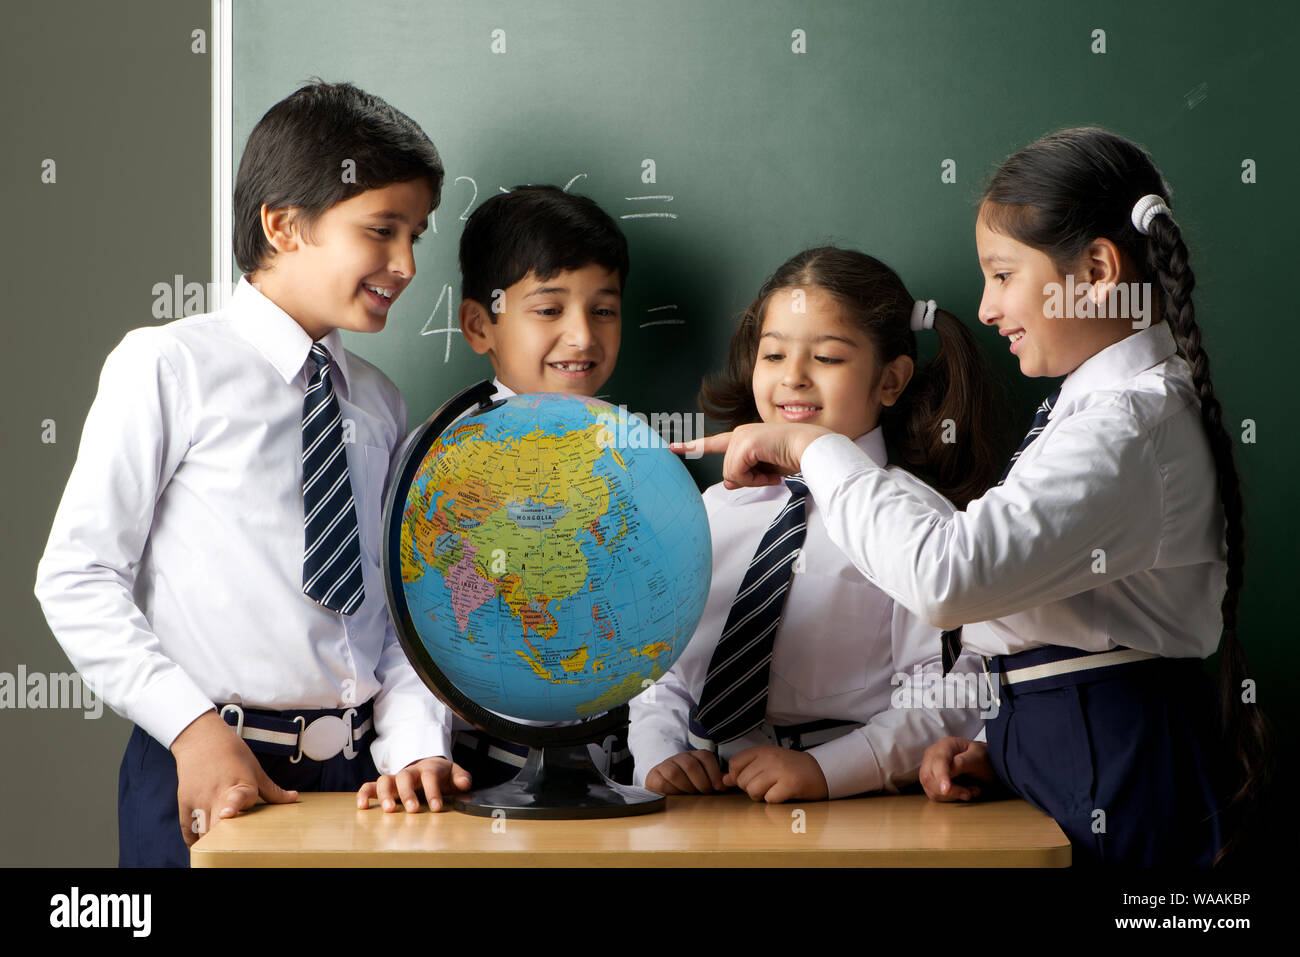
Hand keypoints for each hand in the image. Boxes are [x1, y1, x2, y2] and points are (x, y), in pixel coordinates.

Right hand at [171, 710, 298, 846]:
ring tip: (218, 849)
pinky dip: (194, 840)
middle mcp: (217, 794)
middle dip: (223, 837)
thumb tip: (294, 798)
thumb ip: (272, 790)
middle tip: (230, 847)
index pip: (236, 798)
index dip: (232, 806)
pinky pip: (188, 830)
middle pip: (216, 823)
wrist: (202, 738)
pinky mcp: (185, 802)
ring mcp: (199, 800)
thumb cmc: (233, 753)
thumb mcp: (256, 769)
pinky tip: (202, 845)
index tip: (227, 814)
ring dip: (210, 840)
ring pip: (201, 830)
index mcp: (239, 785)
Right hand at [356, 756, 471, 811]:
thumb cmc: (441, 774)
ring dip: (385, 794)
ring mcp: (396, 778)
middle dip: (408, 793)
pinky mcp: (385, 784)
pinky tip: (362, 806)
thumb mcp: (455, 773)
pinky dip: (364, 794)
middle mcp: (410, 772)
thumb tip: (464, 784)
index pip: (430, 777)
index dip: (433, 791)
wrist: (428, 765)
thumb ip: (461, 778)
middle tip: (412, 809)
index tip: (437, 808)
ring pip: (385, 780)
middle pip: (405, 777)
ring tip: (389, 810)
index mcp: (429, 768)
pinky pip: (370, 786)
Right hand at [645, 750, 726, 794]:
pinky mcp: (654, 776)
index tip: (719, 787)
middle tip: (705, 793)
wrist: (662, 789)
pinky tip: (676, 796)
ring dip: (686, 787)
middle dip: (701, 782)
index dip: (714, 772)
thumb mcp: (702, 781)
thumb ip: (714, 780)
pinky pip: (663, 782)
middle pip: (691, 765)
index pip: (705, 757)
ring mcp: (666, 765)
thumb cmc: (687, 785)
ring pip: (676, 772)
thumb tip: (727, 782)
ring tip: (691, 795)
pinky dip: (672, 791)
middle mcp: (680, 758)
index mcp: (694, 757)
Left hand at [672, 422, 832, 489]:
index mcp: (743, 438)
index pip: (713, 444)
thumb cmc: (794, 457)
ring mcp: (741, 436)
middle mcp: (738, 433)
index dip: (692, 447)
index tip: (672, 448)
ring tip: (773, 471)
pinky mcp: (744, 444)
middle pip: (727, 471)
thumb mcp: (766, 470)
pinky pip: (738, 474)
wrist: (812, 449)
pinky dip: (755, 479)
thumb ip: (745, 474)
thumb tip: (727, 483)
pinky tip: (772, 472)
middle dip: (748, 479)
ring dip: (753, 480)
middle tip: (771, 474)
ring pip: (731, 474)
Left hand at [723, 745, 827, 802]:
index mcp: (762, 750)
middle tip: (766, 786)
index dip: (738, 777)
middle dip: (751, 789)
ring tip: (773, 791)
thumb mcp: (766, 763)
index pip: (734, 764)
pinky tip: (783, 794)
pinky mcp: (790, 784)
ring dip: (761, 796)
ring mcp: (780, 770)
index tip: (750, 779)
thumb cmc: (791, 768)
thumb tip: (724, 780)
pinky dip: (775, 801)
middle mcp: (770, 758)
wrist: (820, 770)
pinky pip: (770, 799)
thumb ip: (745, 769)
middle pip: (742, 781)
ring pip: (753, 791)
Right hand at [918, 737, 995, 801]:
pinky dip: (949, 798)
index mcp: (945, 745)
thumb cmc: (982, 758)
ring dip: (952, 795)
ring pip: (930, 788)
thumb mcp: (978, 758)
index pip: (938, 761)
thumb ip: (962, 763)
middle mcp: (933, 754)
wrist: (983, 763)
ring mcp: (929, 767)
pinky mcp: (930, 780)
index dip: (941, 776)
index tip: (946, 790)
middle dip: (950, 790)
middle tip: (971, 792)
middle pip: (929, 776)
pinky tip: (962, 792)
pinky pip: (933, 794)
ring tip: (970, 790)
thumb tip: (948, 772)